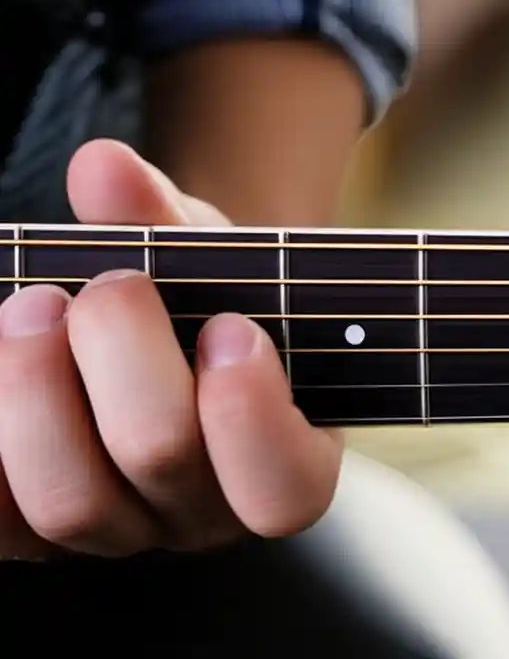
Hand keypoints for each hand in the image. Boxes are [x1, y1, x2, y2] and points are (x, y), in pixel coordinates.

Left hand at [0, 139, 342, 559]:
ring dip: (37, 394)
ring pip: (70, 505)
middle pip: (163, 465)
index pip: (282, 491)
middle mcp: (202, 515)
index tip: (231, 327)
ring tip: (33, 309)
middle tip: (115, 286)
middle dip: (126, 359)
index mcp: (281, 461)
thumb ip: (167, 216)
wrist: (158, 339)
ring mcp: (117, 532)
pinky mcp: (33, 535)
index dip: (251, 416)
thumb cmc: (203, 299)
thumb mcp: (208, 253)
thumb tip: (100, 167)